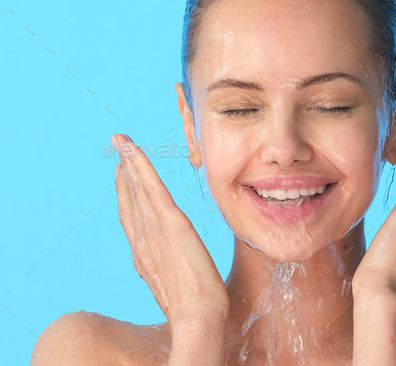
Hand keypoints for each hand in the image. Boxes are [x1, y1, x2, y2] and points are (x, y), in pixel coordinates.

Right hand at [111, 133, 228, 323]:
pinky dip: (140, 167)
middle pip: (130, 198)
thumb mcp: (178, 283)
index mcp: (144, 254)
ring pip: (138, 189)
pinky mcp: (171, 223)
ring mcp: (154, 231)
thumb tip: (178, 258)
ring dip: (129, 162)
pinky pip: (152, 188)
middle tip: (118, 149)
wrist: (197, 316)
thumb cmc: (195, 306)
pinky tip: (134, 152)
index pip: (132, 217)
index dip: (126, 194)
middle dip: (124, 172)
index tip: (123, 175)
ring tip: (122, 142)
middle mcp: (142, 240)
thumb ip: (172, 266)